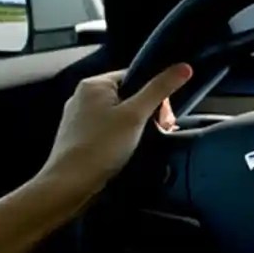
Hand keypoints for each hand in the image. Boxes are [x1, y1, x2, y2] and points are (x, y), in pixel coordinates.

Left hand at [36, 64, 192, 199]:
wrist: (69, 185)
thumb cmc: (100, 146)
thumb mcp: (136, 115)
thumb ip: (159, 89)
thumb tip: (183, 67)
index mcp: (93, 84)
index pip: (134, 77)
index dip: (154, 93)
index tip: (164, 115)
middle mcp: (83, 97)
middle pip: (128, 96)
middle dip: (148, 113)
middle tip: (159, 129)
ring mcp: (79, 119)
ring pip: (119, 115)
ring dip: (137, 127)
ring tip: (146, 142)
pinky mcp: (79, 138)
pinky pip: (108, 130)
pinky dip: (121, 138)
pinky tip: (128, 151)